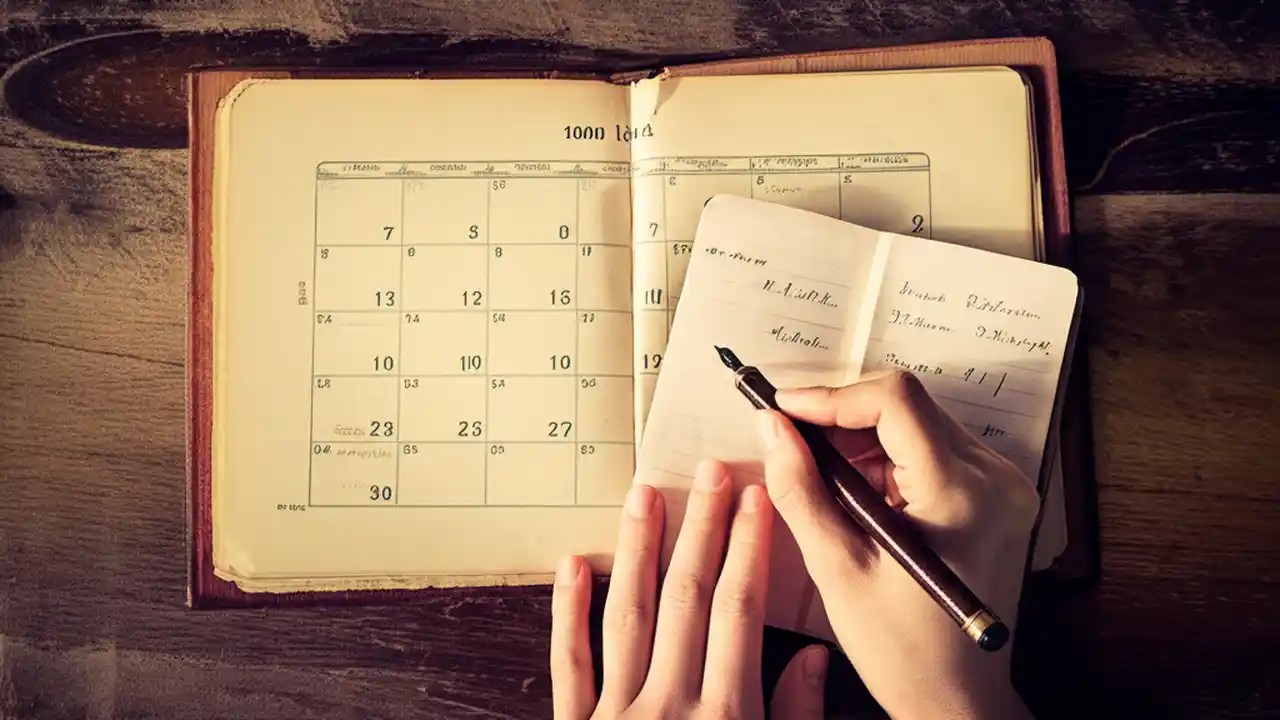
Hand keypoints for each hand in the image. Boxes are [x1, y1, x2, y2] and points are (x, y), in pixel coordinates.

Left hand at [550, 461, 827, 718]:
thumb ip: (796, 716)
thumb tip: (815, 656)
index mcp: (727, 717)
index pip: (738, 609)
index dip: (748, 548)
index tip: (755, 497)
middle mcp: (670, 707)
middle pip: (687, 597)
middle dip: (702, 529)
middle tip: (710, 473)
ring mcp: (616, 716)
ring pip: (628, 615)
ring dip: (637, 550)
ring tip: (644, 493)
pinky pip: (571, 664)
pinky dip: (570, 612)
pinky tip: (574, 563)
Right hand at [758, 371, 1038, 719]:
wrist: (959, 697)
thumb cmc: (903, 650)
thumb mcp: (837, 568)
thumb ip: (801, 489)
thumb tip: (770, 428)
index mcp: (961, 494)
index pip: (895, 401)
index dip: (831, 396)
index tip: (783, 408)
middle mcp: (994, 478)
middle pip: (906, 406)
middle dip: (841, 418)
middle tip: (791, 442)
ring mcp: (1001, 485)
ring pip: (916, 423)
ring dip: (862, 439)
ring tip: (824, 481)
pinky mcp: (996, 495)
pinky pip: (931, 449)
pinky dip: (887, 459)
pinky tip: (858, 495)